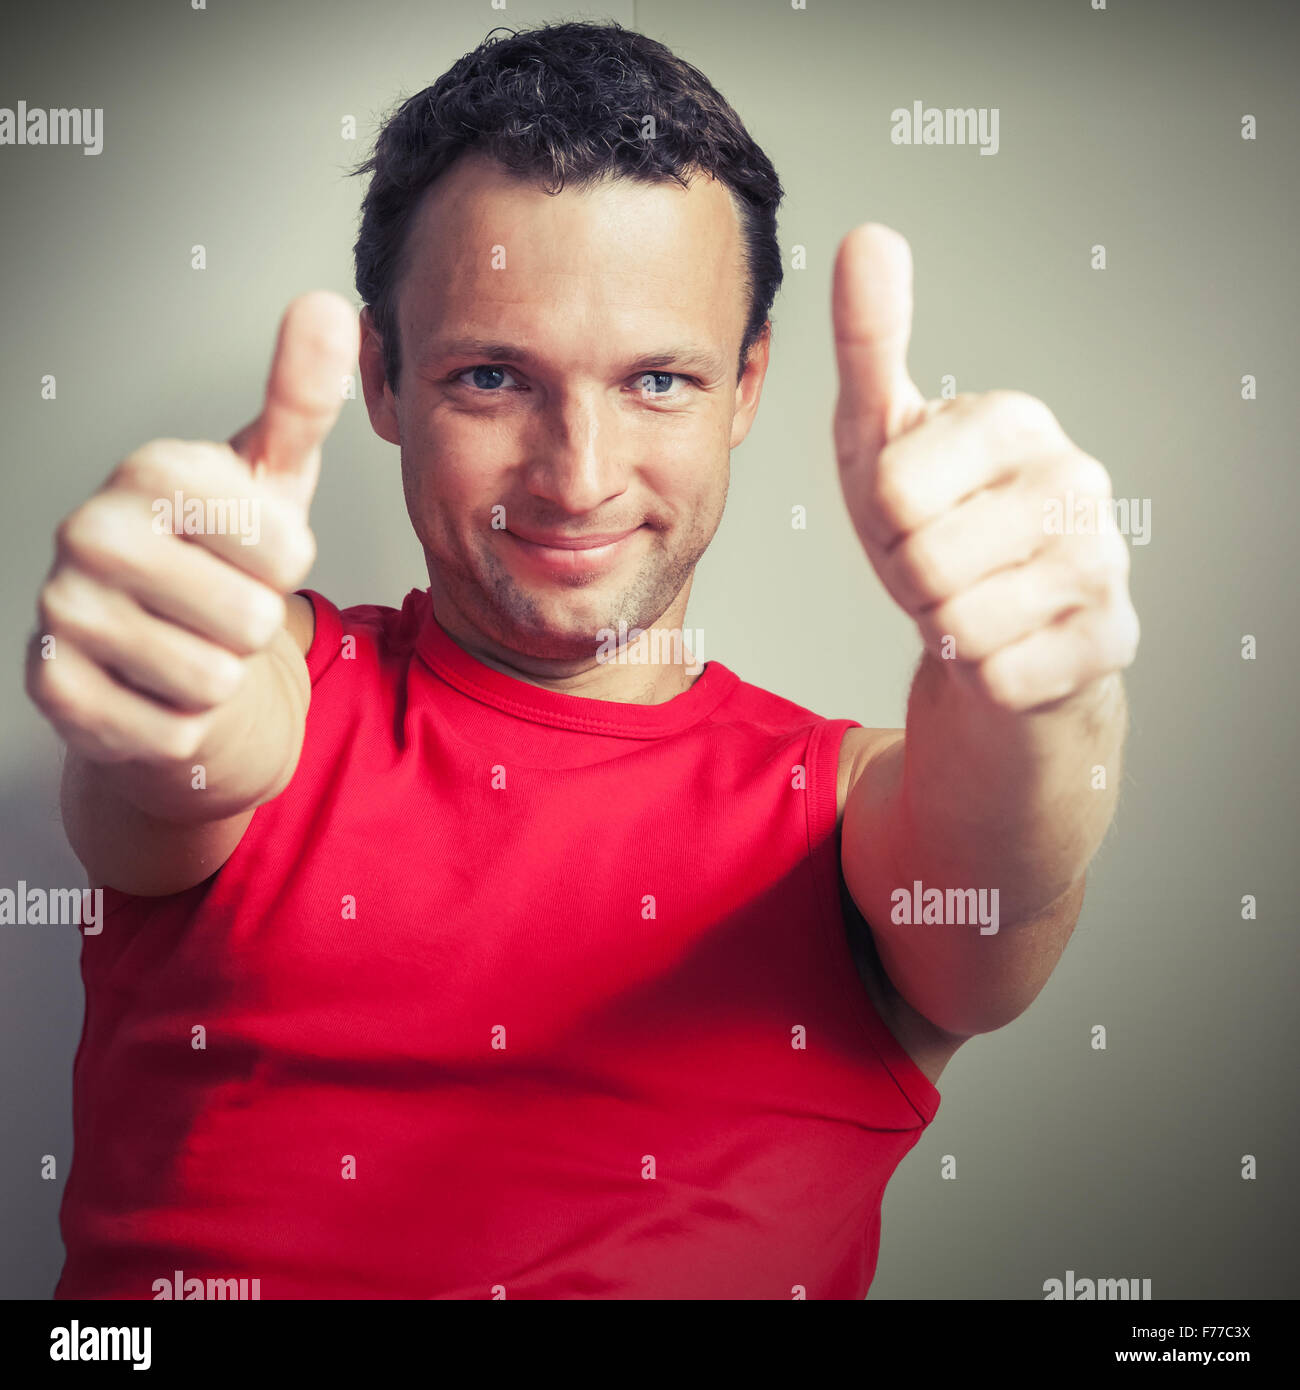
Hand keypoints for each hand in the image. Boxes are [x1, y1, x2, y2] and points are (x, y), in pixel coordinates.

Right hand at [26, 291, 357, 762]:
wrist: (162, 652)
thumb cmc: (223, 560)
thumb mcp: (274, 479)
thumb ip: (302, 399)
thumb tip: (330, 308)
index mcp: (149, 470)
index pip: (284, 549)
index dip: (287, 567)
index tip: (253, 551)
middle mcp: (88, 532)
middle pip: (251, 619)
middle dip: (254, 626)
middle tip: (217, 603)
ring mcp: (62, 613)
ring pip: (213, 679)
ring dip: (220, 676)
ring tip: (187, 642)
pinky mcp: (55, 692)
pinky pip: (176, 731)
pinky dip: (184, 724)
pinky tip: (155, 685)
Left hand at [831, 224, 1139, 712]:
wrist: (992, 633)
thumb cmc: (930, 528)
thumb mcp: (880, 438)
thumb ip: (870, 344)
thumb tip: (866, 236)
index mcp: (1015, 421)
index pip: (891, 486)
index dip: (879, 518)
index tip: (907, 513)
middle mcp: (1077, 481)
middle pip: (922, 557)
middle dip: (907, 577)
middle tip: (935, 565)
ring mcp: (1104, 563)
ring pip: (960, 621)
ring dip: (942, 627)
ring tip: (968, 600)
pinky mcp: (1110, 641)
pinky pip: (998, 674)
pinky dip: (980, 673)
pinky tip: (1006, 645)